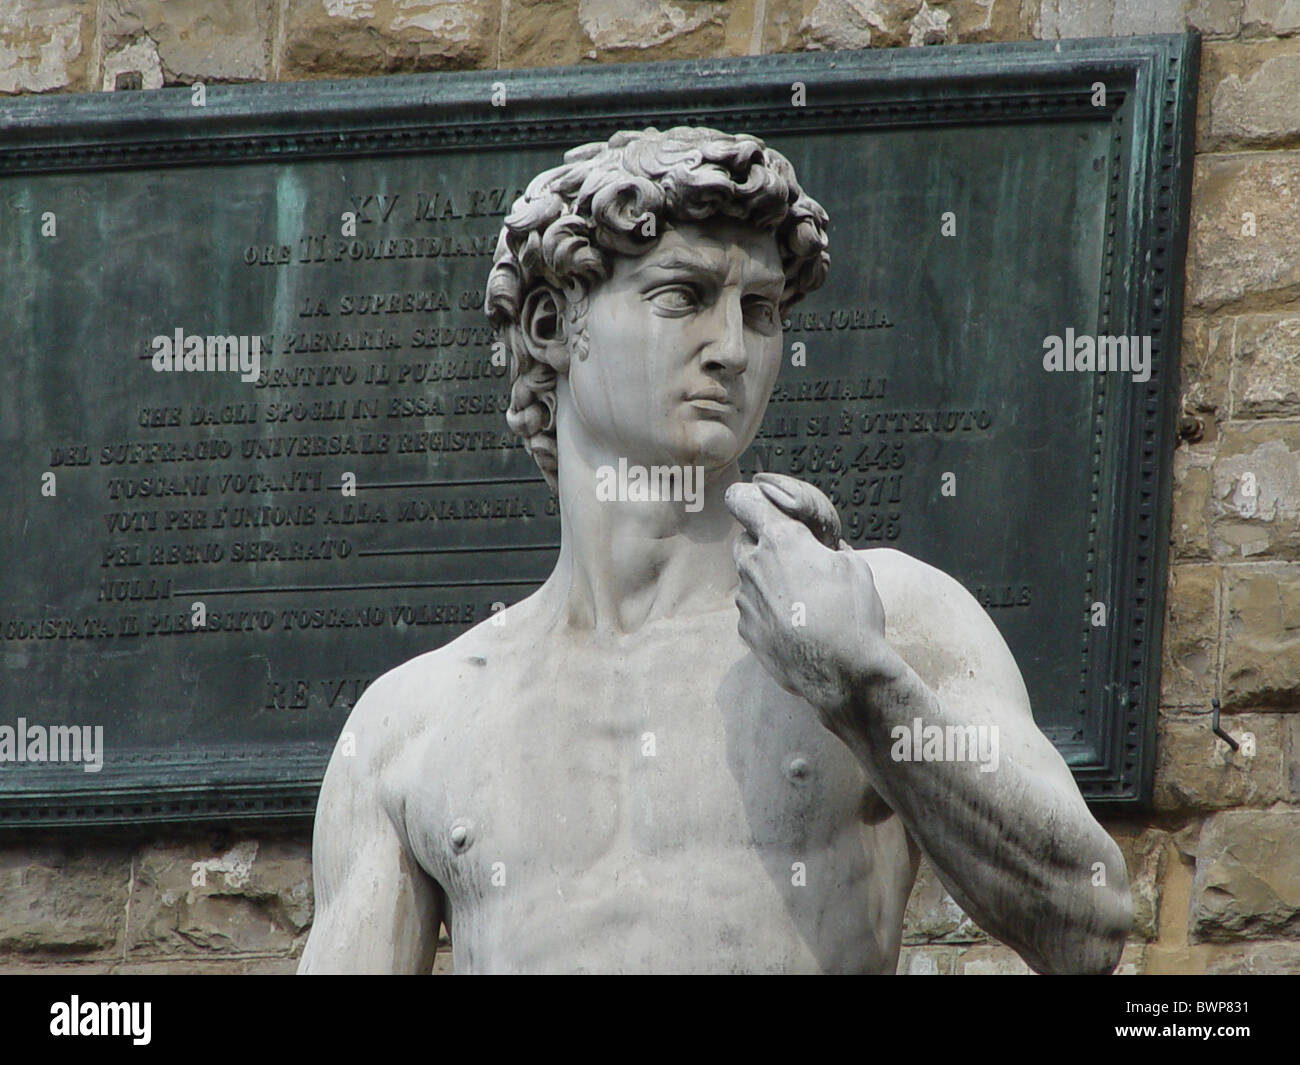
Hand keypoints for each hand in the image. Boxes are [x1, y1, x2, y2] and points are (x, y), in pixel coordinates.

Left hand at [725, 473, 902, 739]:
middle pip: (746, 542)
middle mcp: (754, 565)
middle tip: (793, 561)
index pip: (744, 501)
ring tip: (801, 602)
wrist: (840, 673)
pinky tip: (793, 626)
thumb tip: (816, 549)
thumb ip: (824, 548)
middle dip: (763, 546)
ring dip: (767, 582)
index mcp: (781, 540)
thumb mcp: (853, 564)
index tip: (753, 502)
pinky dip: (767, 611)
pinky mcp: (745, 630)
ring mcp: (745, 600)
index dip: (747, 498)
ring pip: (749, 578)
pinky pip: (752, 610)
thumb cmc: (852, 613)